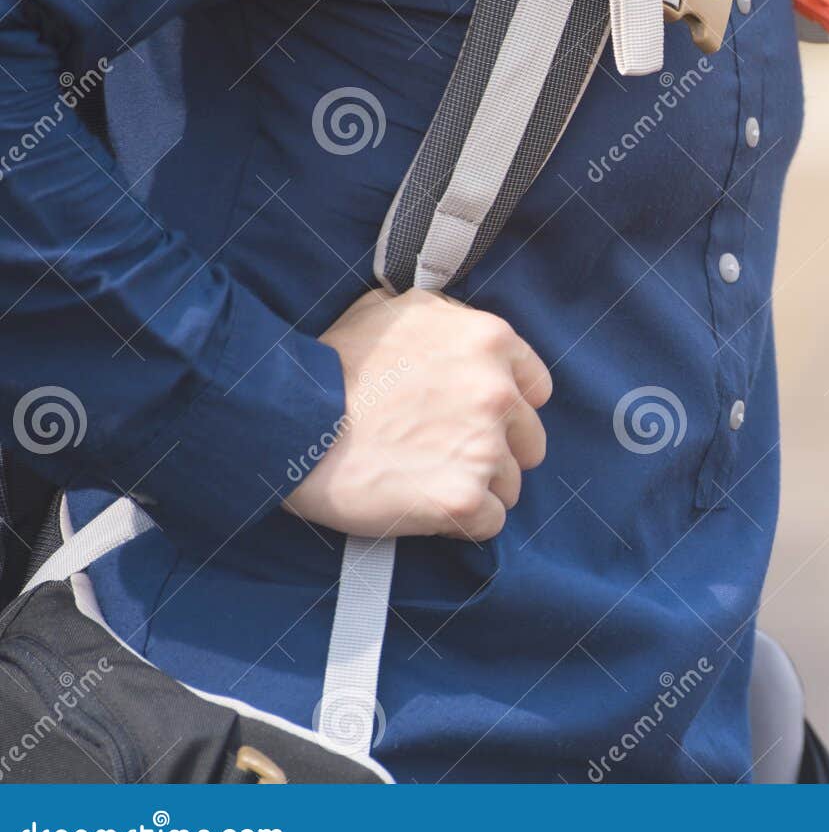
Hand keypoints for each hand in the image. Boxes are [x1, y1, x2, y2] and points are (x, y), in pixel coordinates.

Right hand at [283, 287, 550, 540]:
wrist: (289, 421)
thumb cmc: (332, 363)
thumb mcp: (394, 308)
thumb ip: (447, 318)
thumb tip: (465, 330)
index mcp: (490, 341)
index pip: (536, 390)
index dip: (509, 409)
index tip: (481, 420)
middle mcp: (497, 394)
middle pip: (528, 441)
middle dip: (496, 451)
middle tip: (446, 454)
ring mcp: (484, 449)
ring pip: (509, 484)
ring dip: (476, 487)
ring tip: (425, 479)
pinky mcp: (462, 499)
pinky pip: (488, 523)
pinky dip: (462, 523)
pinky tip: (424, 506)